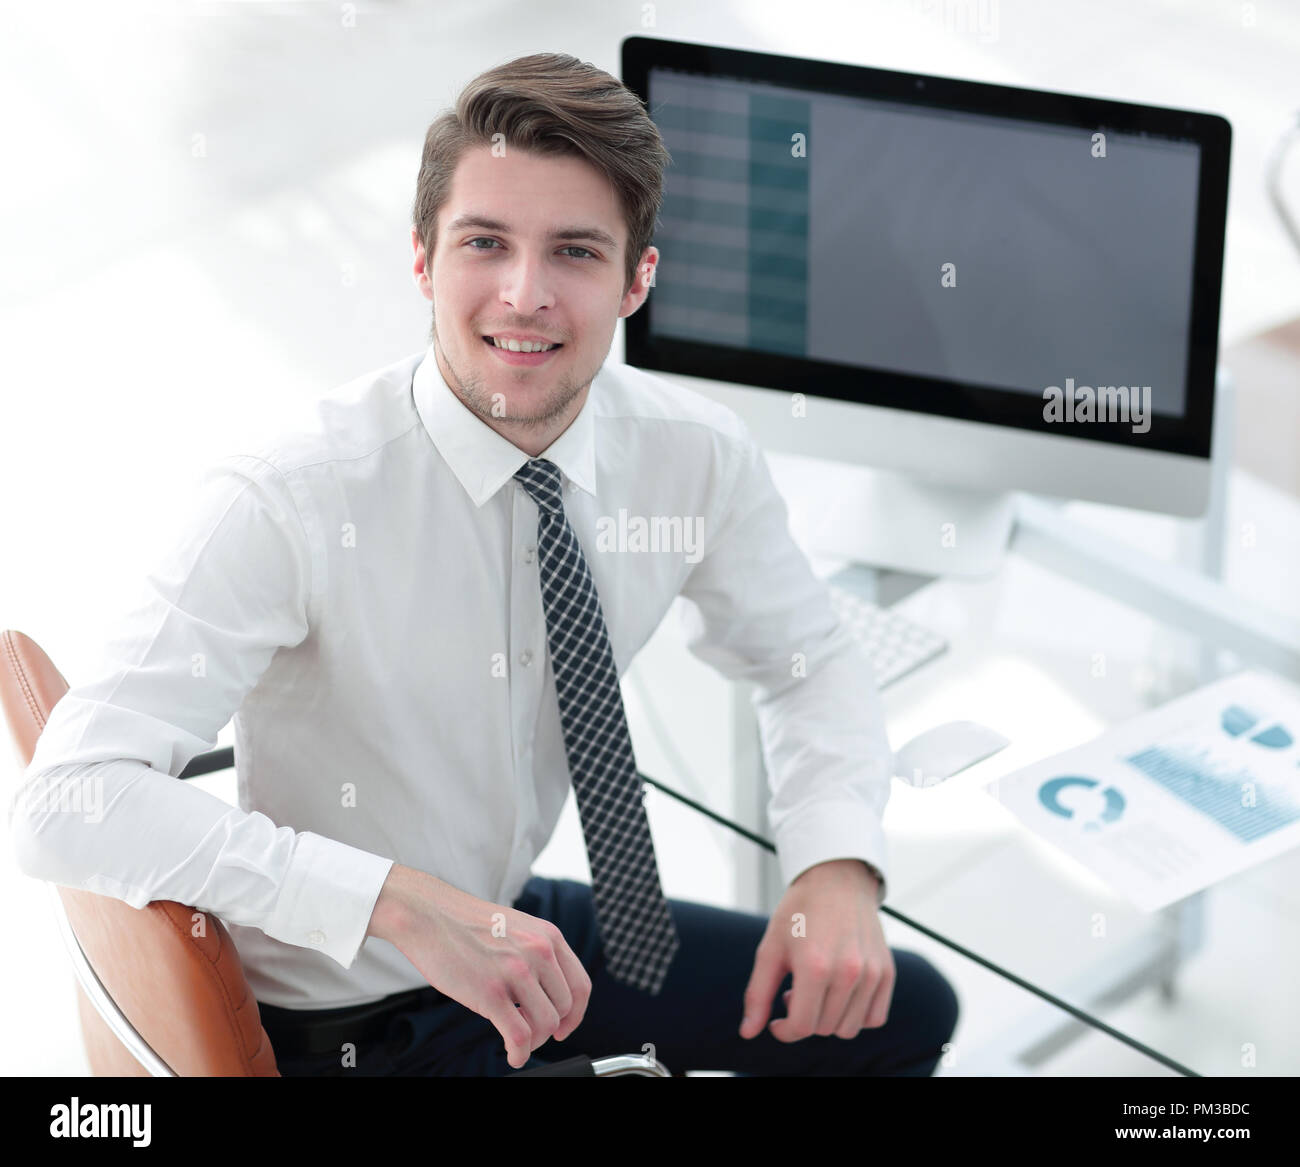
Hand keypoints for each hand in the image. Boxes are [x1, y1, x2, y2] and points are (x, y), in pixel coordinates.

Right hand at [367, 864, 591, 1069]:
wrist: (428, 914)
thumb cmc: (465, 924)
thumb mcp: (516, 928)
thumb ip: (536, 954)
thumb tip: (546, 995)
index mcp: (548, 936)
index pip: (581, 985)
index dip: (576, 1014)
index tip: (563, 1027)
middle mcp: (539, 951)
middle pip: (564, 1009)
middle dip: (549, 1029)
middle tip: (530, 1034)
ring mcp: (516, 972)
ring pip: (545, 1025)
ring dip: (532, 1041)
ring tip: (515, 1041)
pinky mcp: (491, 992)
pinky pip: (519, 1036)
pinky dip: (519, 1054)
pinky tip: (512, 1055)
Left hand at [739, 859, 893, 1041]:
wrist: (836, 879)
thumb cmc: (799, 913)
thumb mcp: (770, 949)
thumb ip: (758, 994)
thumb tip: (748, 1033)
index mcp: (815, 967)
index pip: (802, 1027)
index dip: (784, 1031)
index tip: (776, 1022)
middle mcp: (848, 972)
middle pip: (824, 1029)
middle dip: (804, 1018)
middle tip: (794, 990)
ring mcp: (871, 973)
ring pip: (849, 1028)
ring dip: (829, 1018)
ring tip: (817, 989)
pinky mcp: (887, 971)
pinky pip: (874, 1018)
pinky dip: (857, 1015)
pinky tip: (840, 993)